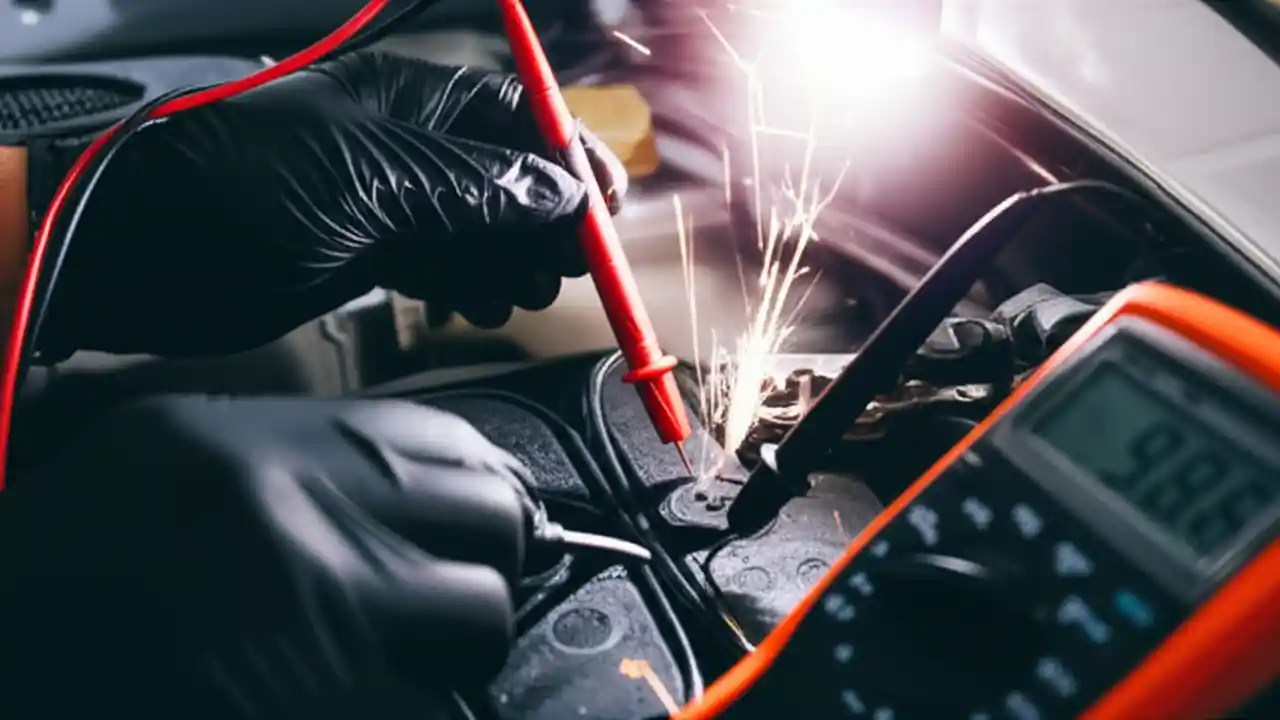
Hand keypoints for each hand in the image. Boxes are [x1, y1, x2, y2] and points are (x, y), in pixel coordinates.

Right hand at [0, 396, 533, 716]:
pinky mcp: (325, 701)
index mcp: (286, 443)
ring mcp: (329, 616)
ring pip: (481, 618)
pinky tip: (378, 685)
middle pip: (496, 522)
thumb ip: (318, 452)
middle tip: (446, 587)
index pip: (463, 446)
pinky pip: (430, 698)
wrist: (16, 609)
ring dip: (462, 639)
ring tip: (407, 649)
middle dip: (486, 559)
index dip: (486, 486)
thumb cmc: (97, 530)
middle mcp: (320, 516)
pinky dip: (421, 694)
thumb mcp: (191, 443)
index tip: (475, 517)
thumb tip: (435, 478)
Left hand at [35, 52, 627, 355]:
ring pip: (481, 228)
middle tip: (565, 266)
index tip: (605, 210)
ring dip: (510, 261)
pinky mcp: (368, 252)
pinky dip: (466, 285)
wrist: (142, 251)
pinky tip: (469, 303)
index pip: (520, 118)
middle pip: (509, 178)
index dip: (569, 160)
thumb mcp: (372, 179)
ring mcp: (388, 202)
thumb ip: (473, 188)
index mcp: (412, 102)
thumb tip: (559, 194)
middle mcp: (408, 148)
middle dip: (546, 222)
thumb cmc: (237, 187)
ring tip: (514, 291)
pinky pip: (443, 264)